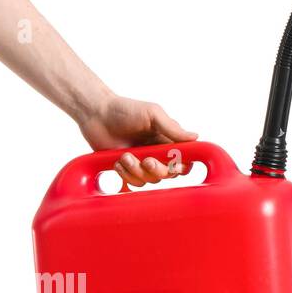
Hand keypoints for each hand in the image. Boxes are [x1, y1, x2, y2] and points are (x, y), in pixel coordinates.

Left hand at [78, 95, 197, 185]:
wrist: (96, 114)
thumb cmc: (125, 110)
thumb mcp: (152, 114)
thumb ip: (173, 128)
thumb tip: (196, 137)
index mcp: (167, 141)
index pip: (184, 161)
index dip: (181, 166)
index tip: (173, 163)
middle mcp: (157, 153)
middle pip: (168, 174)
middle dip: (157, 170)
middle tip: (147, 160)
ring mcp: (142, 163)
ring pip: (150, 180)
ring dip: (136, 171)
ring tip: (124, 156)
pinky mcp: (128, 169)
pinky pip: (134, 182)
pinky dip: (126, 175)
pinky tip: (118, 161)